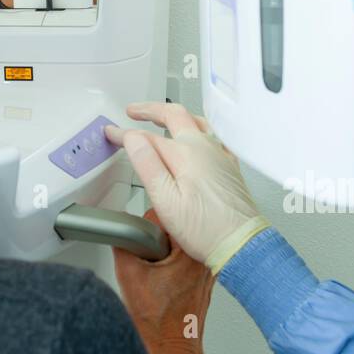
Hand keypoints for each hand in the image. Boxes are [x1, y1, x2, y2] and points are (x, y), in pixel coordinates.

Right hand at [105, 102, 264, 265]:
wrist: (241, 244)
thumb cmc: (204, 229)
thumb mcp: (165, 200)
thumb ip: (148, 164)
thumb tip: (133, 138)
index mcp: (185, 153)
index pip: (148, 137)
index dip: (126, 134)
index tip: (112, 133)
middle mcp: (205, 147)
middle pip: (175, 116)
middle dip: (151, 110)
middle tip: (134, 112)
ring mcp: (220, 155)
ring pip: (197, 121)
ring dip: (175, 115)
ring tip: (162, 117)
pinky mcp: (229, 166)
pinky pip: (214, 135)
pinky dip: (200, 128)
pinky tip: (199, 136)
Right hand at [113, 209, 212, 353]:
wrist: (170, 343)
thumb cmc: (158, 320)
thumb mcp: (128, 275)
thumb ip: (122, 244)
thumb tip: (120, 230)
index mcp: (190, 252)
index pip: (166, 217)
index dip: (145, 226)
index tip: (140, 239)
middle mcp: (204, 258)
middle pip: (174, 228)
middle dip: (155, 239)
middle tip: (147, 259)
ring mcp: (207, 269)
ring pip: (181, 243)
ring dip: (165, 250)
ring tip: (156, 270)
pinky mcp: (205, 278)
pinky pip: (187, 258)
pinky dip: (174, 262)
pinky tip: (165, 279)